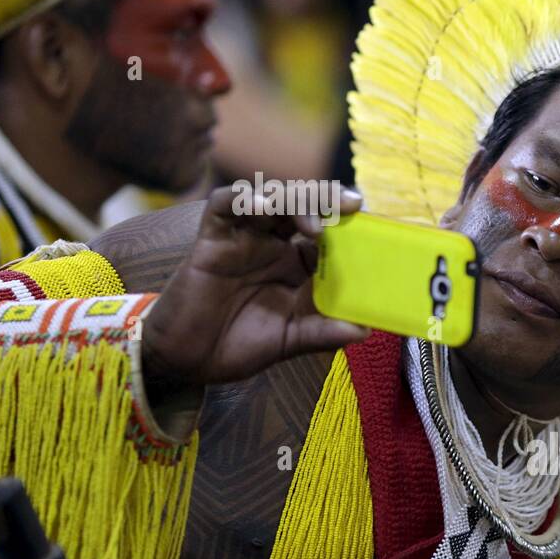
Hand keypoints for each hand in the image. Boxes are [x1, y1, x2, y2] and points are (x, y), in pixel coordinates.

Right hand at [142, 184, 368, 390]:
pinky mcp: (210, 239)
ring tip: (314, 224)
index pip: (326, 232)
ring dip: (295, 200)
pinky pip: (224, 205)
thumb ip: (322, 333)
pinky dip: (243, 199)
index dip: (348, 224)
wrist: (186, 361)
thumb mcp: (288, 341)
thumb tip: (365, 331)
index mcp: (293, 265)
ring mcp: (241, 238)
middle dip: (328, 199)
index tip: (373, 224)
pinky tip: (262, 207)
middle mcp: (270, 244)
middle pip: (303, 205)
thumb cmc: (236, 346)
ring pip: (271, 197)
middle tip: (353, 205)